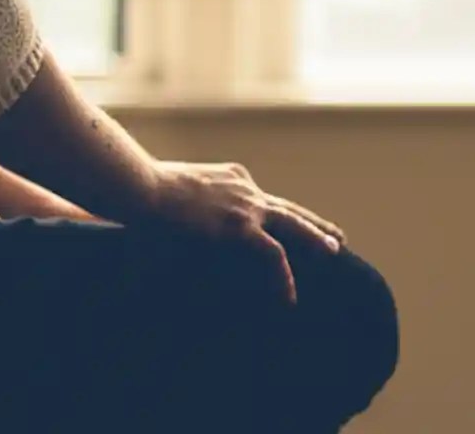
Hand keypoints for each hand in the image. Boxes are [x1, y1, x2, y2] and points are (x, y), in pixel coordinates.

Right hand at [146, 161, 345, 302]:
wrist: (139, 187)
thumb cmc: (144, 194)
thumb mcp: (174, 196)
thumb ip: (184, 210)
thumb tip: (172, 227)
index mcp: (231, 177)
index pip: (263, 197)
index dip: (278, 212)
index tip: (290, 224)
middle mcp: (244, 187)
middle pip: (288, 206)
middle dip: (313, 221)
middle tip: (335, 234)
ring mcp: (245, 206)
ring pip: (293, 224)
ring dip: (315, 238)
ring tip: (335, 252)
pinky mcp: (241, 228)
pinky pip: (274, 255)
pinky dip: (284, 277)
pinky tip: (289, 297)